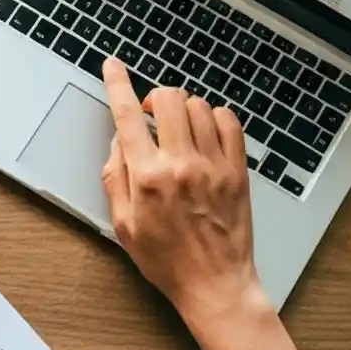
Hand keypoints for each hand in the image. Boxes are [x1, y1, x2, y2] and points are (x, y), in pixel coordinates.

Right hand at [100, 58, 256, 315]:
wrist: (214, 284)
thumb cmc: (165, 260)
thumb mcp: (122, 224)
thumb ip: (115, 176)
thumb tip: (119, 140)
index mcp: (147, 177)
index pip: (126, 116)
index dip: (117, 83)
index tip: (113, 65)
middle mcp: (181, 164)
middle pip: (168, 98)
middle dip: (154, 97)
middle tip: (150, 114)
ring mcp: (213, 165)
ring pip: (199, 106)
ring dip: (184, 109)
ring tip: (179, 129)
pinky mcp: (237, 171)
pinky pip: (229, 122)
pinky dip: (215, 118)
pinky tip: (206, 134)